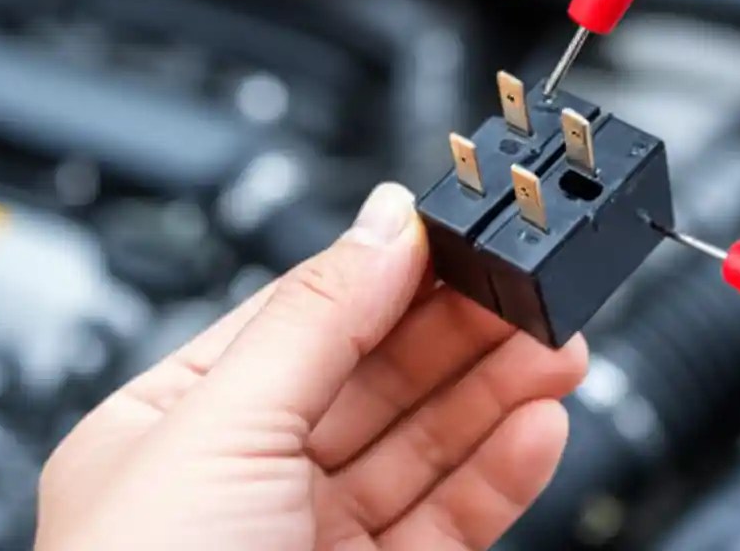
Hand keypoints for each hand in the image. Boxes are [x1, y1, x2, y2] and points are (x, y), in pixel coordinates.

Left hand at [35, 183, 587, 550]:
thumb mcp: (219, 431)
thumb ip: (312, 321)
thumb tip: (383, 221)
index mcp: (180, 421)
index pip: (309, 315)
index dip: (393, 270)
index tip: (467, 235)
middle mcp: (250, 477)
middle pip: (383, 375)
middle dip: (465, 328)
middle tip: (534, 288)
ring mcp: (319, 537)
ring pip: (430, 443)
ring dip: (501, 389)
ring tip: (559, 346)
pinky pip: (456, 513)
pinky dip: (506, 468)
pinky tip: (539, 424)